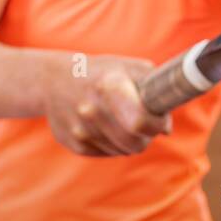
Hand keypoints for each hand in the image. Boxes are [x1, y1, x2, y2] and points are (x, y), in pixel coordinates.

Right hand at [42, 55, 173, 156]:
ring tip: (122, 118)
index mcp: (109, 85)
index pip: (140, 121)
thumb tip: (166, 129)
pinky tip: (106, 125)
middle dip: (147, 136)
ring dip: (131, 140)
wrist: (53, 80)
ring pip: (123, 150)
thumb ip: (155, 91)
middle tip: (146, 123)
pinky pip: (108, 153)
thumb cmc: (102, 72)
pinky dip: (114, 143)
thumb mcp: (129, 67)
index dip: (157, 124)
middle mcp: (91, 110)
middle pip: (135, 143)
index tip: (162, 119)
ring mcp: (80, 130)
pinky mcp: (74, 144)